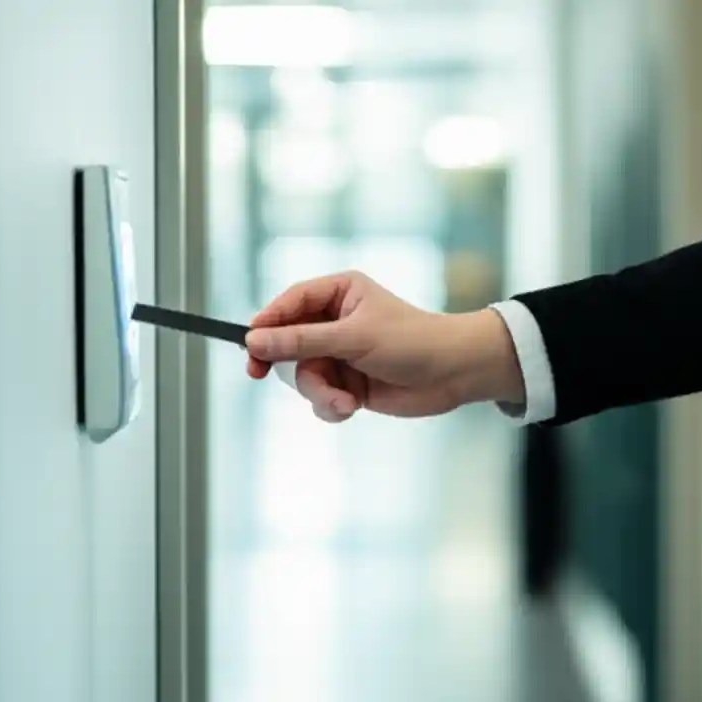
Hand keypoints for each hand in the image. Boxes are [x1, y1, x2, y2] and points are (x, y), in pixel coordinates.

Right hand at [245, 271, 524, 422]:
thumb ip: (302, 340)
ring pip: (304, 375)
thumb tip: (255, 340)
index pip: (290, 302)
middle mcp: (337, 321)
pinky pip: (321, 396)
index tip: (248, 342)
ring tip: (344, 401)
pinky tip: (352, 407)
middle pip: (290, 343)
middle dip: (289, 364)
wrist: (454, 375)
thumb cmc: (412, 342)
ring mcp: (342, 354)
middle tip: (258, 373)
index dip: (267, 321)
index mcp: (340, 293)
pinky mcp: (349, 383)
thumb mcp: (353, 338)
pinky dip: (332, 405)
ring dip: (319, 392)